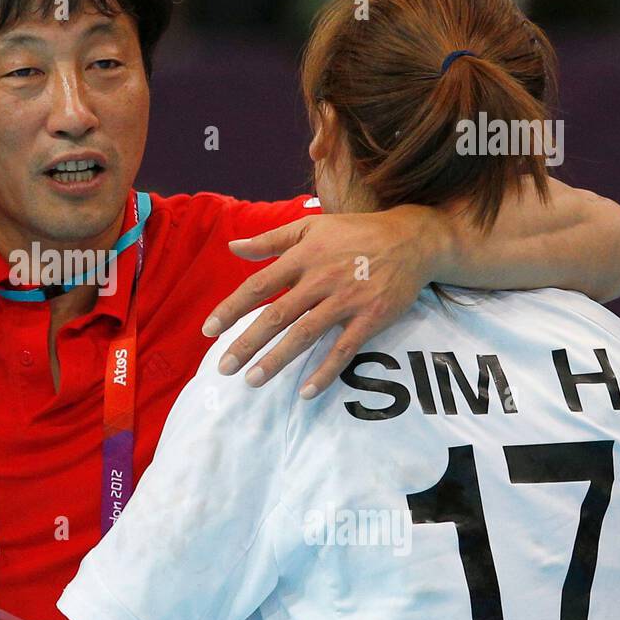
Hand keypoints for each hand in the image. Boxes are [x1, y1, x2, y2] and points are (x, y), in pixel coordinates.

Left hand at [201, 205, 453, 394]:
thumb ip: (270, 240)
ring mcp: (346, 300)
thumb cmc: (355, 233)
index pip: (258, 286)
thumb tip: (232, 247)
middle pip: (276, 315)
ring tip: (252, 380)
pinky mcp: (370, 318)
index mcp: (302, 257)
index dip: (232, 308)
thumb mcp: (311, 226)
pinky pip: (343, 349)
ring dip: (277, 360)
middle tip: (224, 368)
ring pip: (305, 335)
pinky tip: (306, 392)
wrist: (411, 239)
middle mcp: (320, 279)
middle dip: (246, 343)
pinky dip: (325, 371)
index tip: (209, 330)